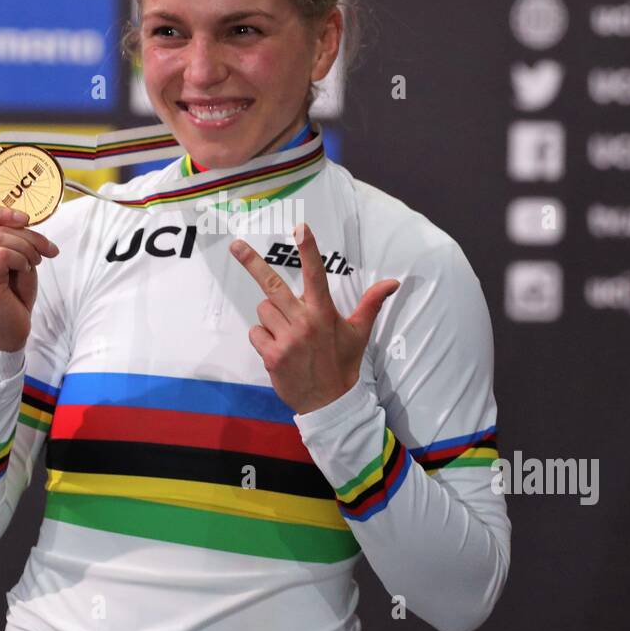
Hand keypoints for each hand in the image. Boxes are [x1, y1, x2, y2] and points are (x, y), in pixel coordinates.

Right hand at [0, 204, 59, 352]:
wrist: (9, 332)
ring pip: (3, 239)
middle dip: (30, 237)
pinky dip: (21, 260)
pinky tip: (23, 272)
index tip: (25, 219)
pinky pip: (4, 254)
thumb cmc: (12, 297)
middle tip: (45, 252)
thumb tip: (25, 221)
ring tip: (32, 265)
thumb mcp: (16, 261)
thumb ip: (15, 240)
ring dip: (27, 250)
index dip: (1, 211)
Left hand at [230, 222, 399, 414]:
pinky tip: (279, 349)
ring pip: (264, 310)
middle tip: (236, 245)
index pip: (316, 274)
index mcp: (324, 312)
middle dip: (252, 263)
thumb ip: (371, 303)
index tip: (300, 227)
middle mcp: (304, 322)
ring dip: (271, 317)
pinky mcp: (272, 355)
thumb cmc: (343, 363)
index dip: (308, 249)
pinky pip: (256, 333)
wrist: (330, 403)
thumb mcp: (360, 332)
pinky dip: (263, 338)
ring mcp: (286, 339)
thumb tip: (394, 282)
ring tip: (287, 332)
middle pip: (272, 285)